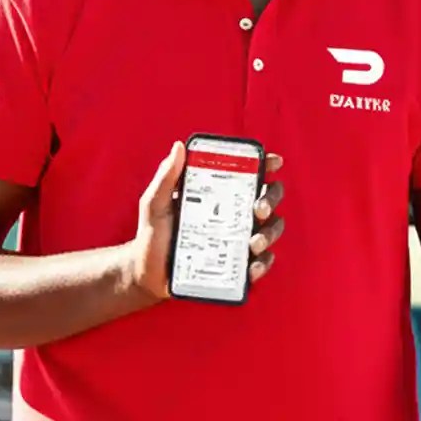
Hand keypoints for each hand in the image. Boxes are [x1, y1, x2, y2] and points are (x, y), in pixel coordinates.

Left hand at [129, 141, 284, 300]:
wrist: (148, 274)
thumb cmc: (153, 234)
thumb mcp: (155, 203)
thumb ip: (165, 177)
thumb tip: (178, 147)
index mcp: (219, 192)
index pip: (250, 172)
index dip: (267, 164)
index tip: (273, 163)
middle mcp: (235, 212)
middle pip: (269, 197)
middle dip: (271, 199)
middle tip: (258, 208)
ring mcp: (240, 239)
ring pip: (272, 229)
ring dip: (270, 233)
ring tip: (254, 242)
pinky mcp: (240, 265)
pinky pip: (262, 262)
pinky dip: (262, 264)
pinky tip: (251, 268)